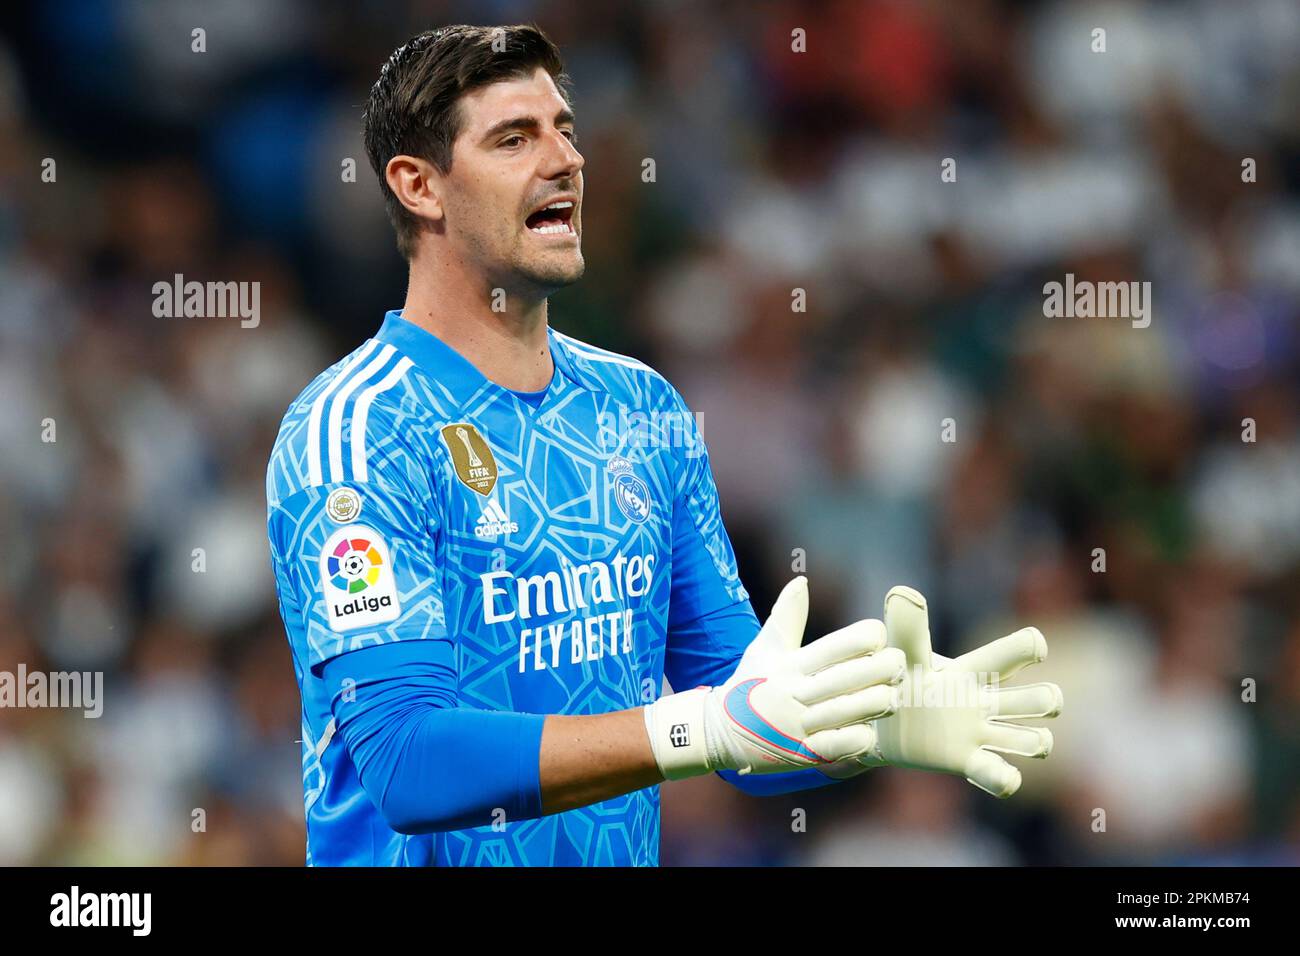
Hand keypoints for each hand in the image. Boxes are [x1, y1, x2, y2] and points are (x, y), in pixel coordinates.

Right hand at [644, 577, 905, 778]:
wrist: (719, 733)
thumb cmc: (749, 684)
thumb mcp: (763, 649)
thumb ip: (786, 616)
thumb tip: (801, 580)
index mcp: (789, 666)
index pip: (830, 647)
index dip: (859, 639)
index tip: (879, 633)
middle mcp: (794, 694)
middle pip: (844, 679)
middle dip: (879, 669)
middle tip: (901, 662)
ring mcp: (797, 726)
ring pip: (844, 713)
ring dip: (874, 702)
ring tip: (895, 694)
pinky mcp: (800, 754)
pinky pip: (834, 748)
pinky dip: (855, 739)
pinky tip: (872, 732)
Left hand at [824, 586, 1062, 796]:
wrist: (875, 723)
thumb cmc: (896, 681)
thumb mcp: (902, 658)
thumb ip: (906, 630)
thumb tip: (903, 590)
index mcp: (970, 672)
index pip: (1009, 655)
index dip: (1029, 648)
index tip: (1036, 646)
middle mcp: (984, 703)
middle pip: (1038, 700)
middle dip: (1047, 700)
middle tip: (1037, 701)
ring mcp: (979, 735)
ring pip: (1031, 740)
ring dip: (1035, 741)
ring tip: (1023, 741)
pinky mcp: (967, 763)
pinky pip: (997, 774)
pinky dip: (1006, 778)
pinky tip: (1005, 778)